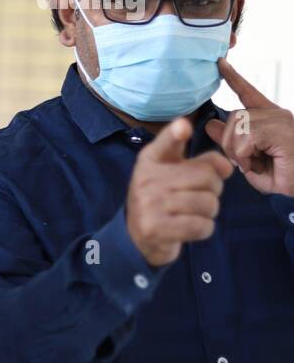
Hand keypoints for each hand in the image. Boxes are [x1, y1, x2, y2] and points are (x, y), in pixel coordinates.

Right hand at [126, 116, 231, 266]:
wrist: (136, 234)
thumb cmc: (164, 198)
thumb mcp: (175, 173)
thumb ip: (203, 162)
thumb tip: (227, 166)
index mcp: (151, 159)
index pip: (167, 142)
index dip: (176, 133)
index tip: (184, 128)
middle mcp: (147, 178)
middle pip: (207, 177)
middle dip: (213, 190)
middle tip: (198, 196)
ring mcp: (149, 204)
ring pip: (207, 203)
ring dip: (208, 212)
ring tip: (192, 213)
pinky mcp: (155, 228)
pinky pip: (202, 226)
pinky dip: (203, 229)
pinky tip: (189, 226)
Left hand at [204, 60, 293, 196]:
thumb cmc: (279, 176)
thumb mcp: (248, 158)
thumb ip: (230, 140)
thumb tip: (210, 123)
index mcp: (270, 118)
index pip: (248, 92)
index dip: (233, 78)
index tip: (220, 63)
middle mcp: (277, 114)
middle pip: (234, 116)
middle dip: (229, 142)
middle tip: (243, 161)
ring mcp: (281, 120)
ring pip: (238, 125)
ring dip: (237, 150)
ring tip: (252, 164)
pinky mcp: (282, 130)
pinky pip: (247, 137)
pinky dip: (244, 155)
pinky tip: (255, 165)